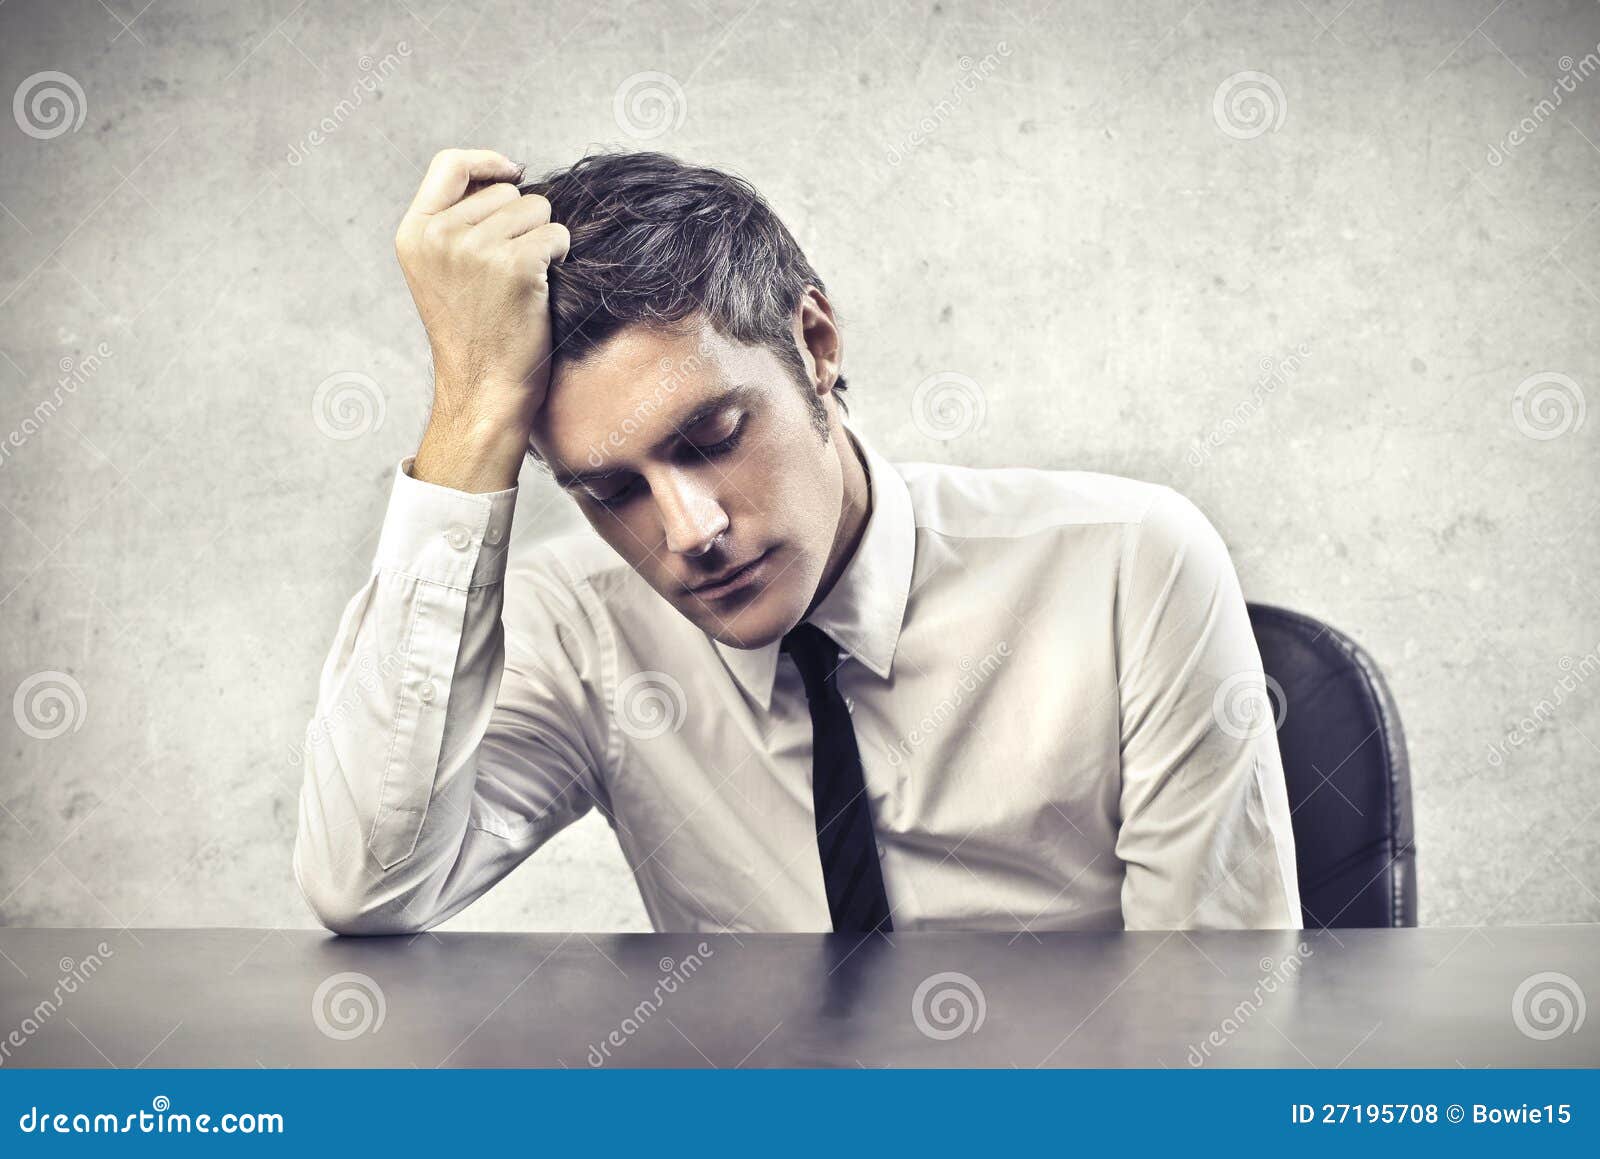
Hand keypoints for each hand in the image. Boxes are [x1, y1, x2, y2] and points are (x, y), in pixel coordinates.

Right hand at [396, 148, 570, 491]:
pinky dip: (561, 255)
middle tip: (510, 270)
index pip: (449, 164)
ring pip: (536, 208)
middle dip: (521, 220)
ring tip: (524, 280)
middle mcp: (440, 236)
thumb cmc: (474, 333)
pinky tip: (543, 286)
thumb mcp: (440, 271)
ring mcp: (475, 249)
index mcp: (414, 233)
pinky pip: (556, 234)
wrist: (483, 389)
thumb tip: (503, 175)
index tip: (512, 172)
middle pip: (505, 190)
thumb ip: (456, 222)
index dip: (487, 161)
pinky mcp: (515, 265)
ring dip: (542, 239)